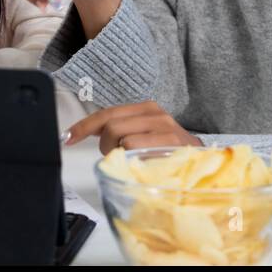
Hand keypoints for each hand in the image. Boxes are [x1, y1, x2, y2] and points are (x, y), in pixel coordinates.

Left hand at [63, 101, 204, 152]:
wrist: (203, 162)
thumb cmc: (169, 152)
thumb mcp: (143, 136)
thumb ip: (121, 131)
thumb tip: (90, 133)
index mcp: (145, 108)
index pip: (107, 113)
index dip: (83, 126)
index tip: (67, 136)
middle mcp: (155, 113)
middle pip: (110, 125)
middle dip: (105, 144)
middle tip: (115, 155)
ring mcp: (164, 126)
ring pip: (119, 137)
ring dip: (119, 153)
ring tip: (134, 160)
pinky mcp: (170, 142)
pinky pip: (133, 148)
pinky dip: (131, 158)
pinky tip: (144, 162)